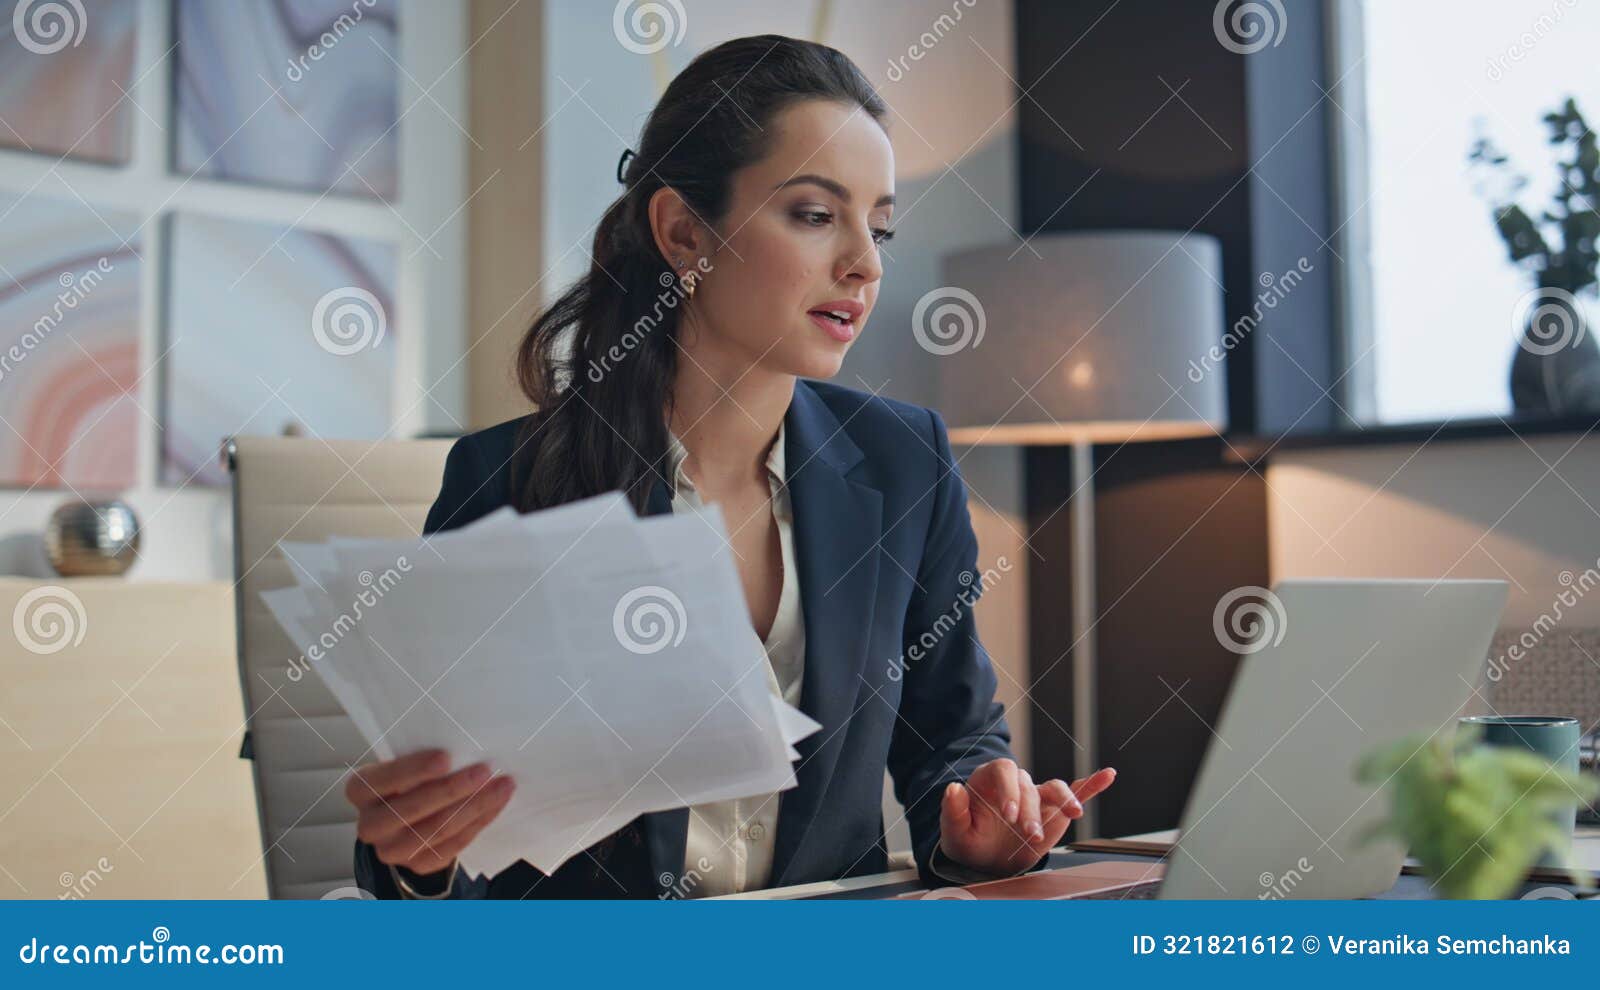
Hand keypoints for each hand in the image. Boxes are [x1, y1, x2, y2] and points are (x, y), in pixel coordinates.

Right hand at [346, 748, 515, 875]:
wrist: (407, 819)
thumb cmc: (408, 781)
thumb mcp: (405, 764)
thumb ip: (422, 758)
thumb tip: (463, 743)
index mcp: (361, 791)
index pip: (383, 780)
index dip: (415, 770)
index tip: (446, 756)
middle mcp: (370, 824)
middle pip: (413, 808)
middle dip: (453, 788)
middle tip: (485, 770)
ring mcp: (392, 850)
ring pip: (437, 829)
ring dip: (475, 806)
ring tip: (502, 786)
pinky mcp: (418, 865)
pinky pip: (452, 845)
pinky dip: (478, 822)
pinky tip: (496, 804)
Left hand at [937, 758, 1116, 875]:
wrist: (986, 859)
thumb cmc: (969, 840)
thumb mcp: (955, 831)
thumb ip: (953, 810)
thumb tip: (952, 788)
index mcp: (990, 780)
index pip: (1004, 771)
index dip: (1009, 789)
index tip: (1010, 814)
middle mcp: (1016, 783)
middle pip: (1029, 786)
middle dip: (1031, 810)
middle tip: (1029, 834)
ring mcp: (1037, 795)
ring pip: (1055, 787)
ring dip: (1065, 800)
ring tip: (1074, 813)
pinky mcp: (1054, 809)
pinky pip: (1075, 792)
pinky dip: (1092, 784)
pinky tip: (1108, 775)